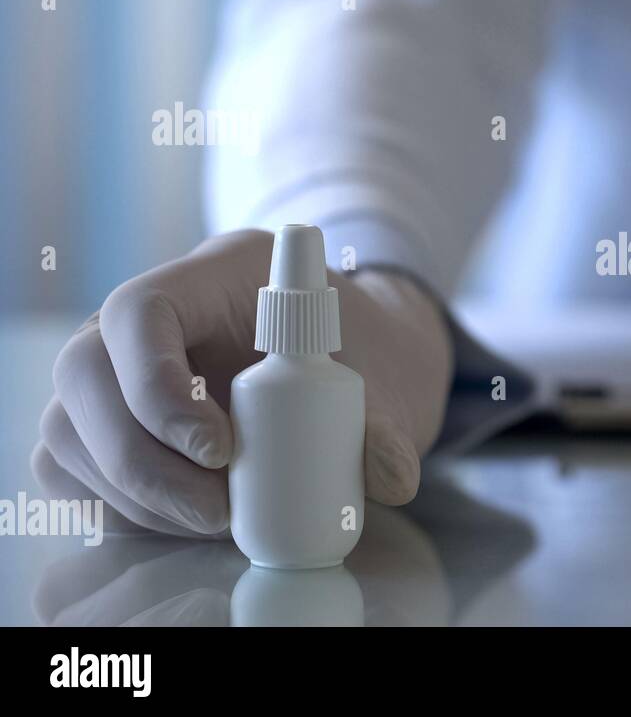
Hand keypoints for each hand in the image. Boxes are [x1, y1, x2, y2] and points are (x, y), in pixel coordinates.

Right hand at [31, 229, 452, 536]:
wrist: (359, 368)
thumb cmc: (364, 356)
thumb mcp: (387, 379)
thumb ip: (387, 425)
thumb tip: (391, 476)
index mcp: (213, 277)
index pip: (140, 311)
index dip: (157, 384)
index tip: (219, 451)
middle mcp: (146, 319)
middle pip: (85, 373)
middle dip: (139, 459)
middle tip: (214, 512)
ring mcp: (116, 370)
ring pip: (70, 429)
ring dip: (133, 493)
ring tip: (215, 521)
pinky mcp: (107, 426)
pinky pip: (72, 469)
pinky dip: (121, 507)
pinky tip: (183, 522)